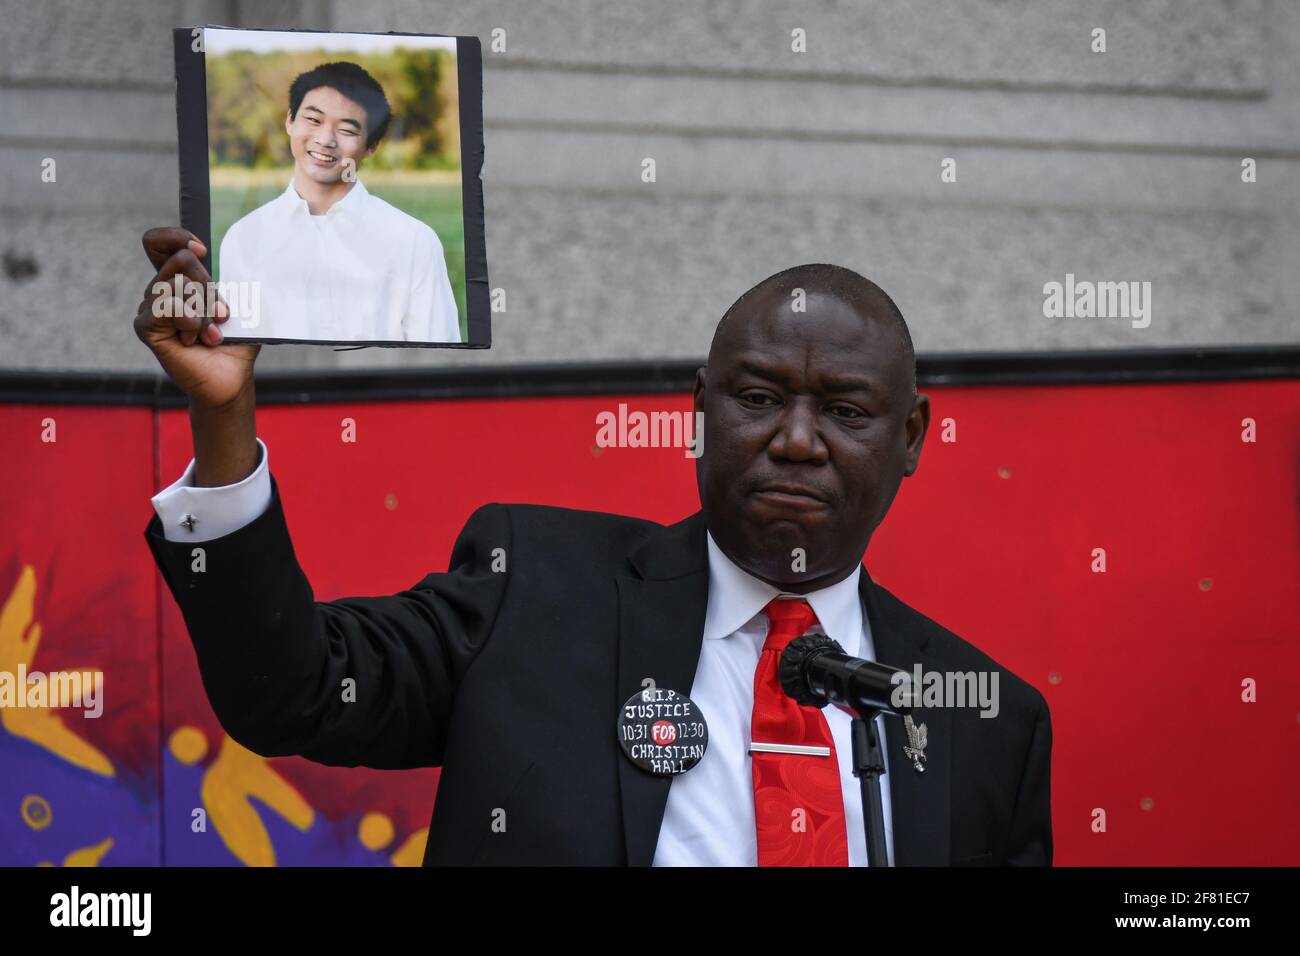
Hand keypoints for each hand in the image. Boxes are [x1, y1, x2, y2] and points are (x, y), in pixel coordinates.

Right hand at [134, 227, 259, 409]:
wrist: (231, 378)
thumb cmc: (236, 342)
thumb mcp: (242, 304)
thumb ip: (235, 279)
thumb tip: (247, 257)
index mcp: (181, 280)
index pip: (159, 242)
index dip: (176, 237)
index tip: (202, 249)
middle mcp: (162, 290)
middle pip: (180, 259)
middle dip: (208, 285)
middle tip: (220, 314)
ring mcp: (151, 308)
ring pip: (175, 283)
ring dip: (202, 309)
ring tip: (211, 333)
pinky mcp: (146, 326)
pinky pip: (165, 304)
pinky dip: (188, 319)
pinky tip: (196, 338)